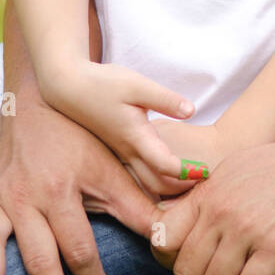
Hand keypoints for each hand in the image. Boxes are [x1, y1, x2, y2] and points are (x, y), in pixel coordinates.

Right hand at [44, 59, 197, 195]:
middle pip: (157, 185)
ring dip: (167, 189)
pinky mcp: (117, 150)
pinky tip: (169, 175)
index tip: (207, 172)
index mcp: (135, 138)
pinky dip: (155, 180)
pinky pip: (138, 175)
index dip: (187, 173)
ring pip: (146, 183)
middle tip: (204, 185)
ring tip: (191, 184)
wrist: (67, 87)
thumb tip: (191, 110)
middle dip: (180, 191)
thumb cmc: (103, 84)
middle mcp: (128, 152)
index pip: (165, 166)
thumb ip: (164, 99)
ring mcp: (121, 154)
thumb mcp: (136, 85)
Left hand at [149, 127, 274, 274]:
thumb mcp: (235, 169)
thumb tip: (176, 221)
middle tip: (222, 274)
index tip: (193, 258)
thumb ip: (206, 196)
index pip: (161, 237)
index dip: (170, 257)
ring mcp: (248, 229)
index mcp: (208, 192)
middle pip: (185, 270)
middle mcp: (221, 211)